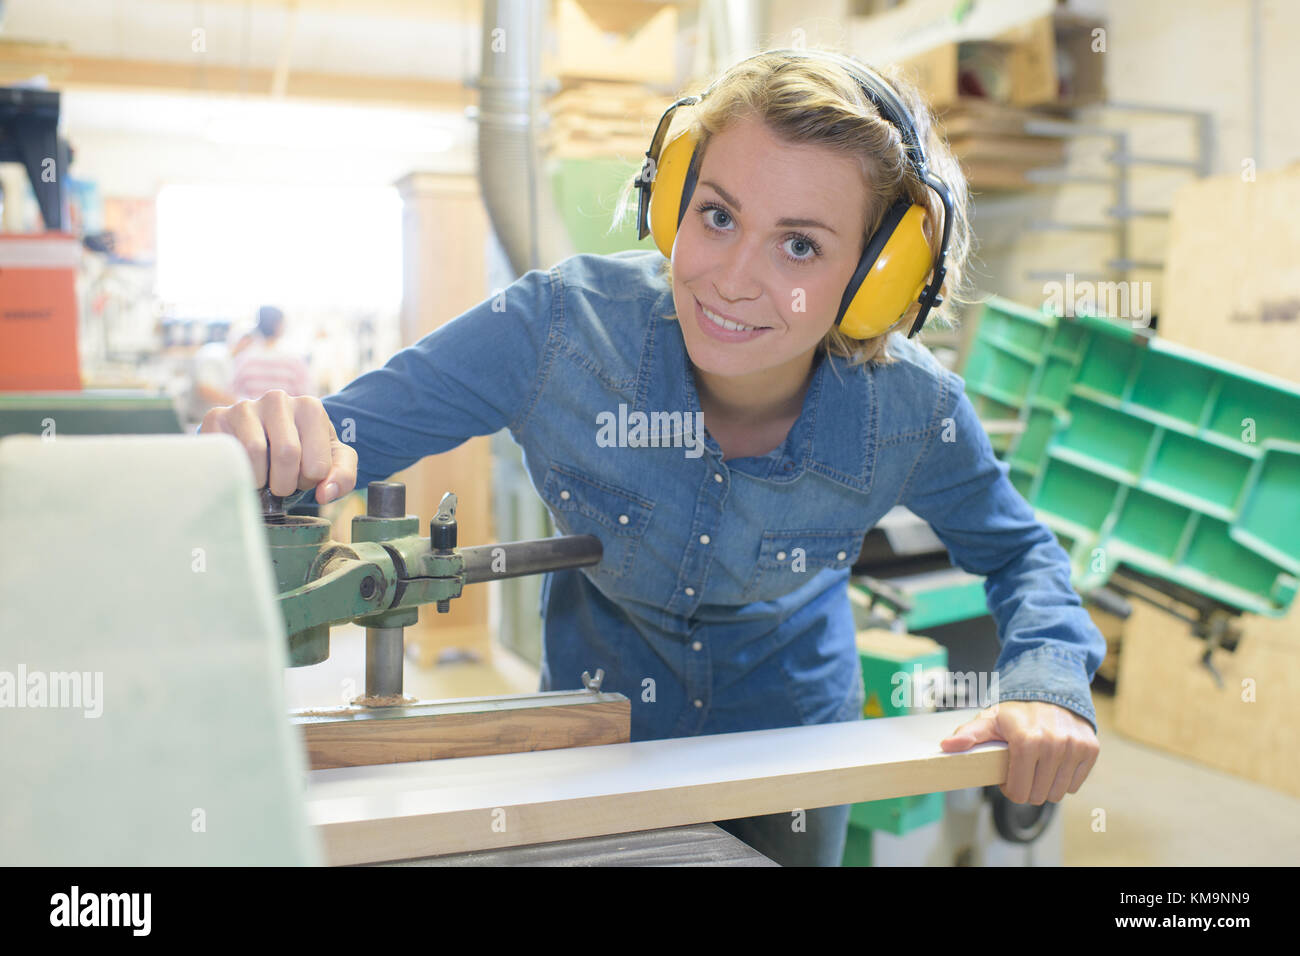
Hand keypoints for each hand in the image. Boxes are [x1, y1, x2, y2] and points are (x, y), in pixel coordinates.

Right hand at [199, 390, 356, 503]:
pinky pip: (227, 453)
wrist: (261, 442)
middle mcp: (278, 399)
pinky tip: (243, 469)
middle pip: (286, 454)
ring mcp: (244, 406)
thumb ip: (343, 477)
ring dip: (259, 480)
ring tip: (262, 476)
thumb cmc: (302, 452)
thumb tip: (326, 492)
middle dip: (285, 483)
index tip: (303, 477)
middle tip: (281, 483)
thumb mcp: (332, 462)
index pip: (316, 465)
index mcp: (310, 407)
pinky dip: (236, 472)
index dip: (309, 482)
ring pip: (254, 453)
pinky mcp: (216, 417)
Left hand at [940, 701, 1098, 804]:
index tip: (1007, 779)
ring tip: (1036, 768)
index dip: (1010, 789)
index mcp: (1027, 741)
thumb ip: (968, 735)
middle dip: (1027, 789)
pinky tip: (1054, 764)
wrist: (1050, 690)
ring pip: (1058, 793)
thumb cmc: (1016, 711)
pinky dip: (1064, 779)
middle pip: (1038, 796)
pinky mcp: (1090, 749)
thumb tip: (946, 746)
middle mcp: (1054, 744)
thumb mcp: (990, 720)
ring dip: (1045, 786)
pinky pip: (1075, 784)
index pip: (1019, 792)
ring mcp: (1074, 747)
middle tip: (1022, 772)